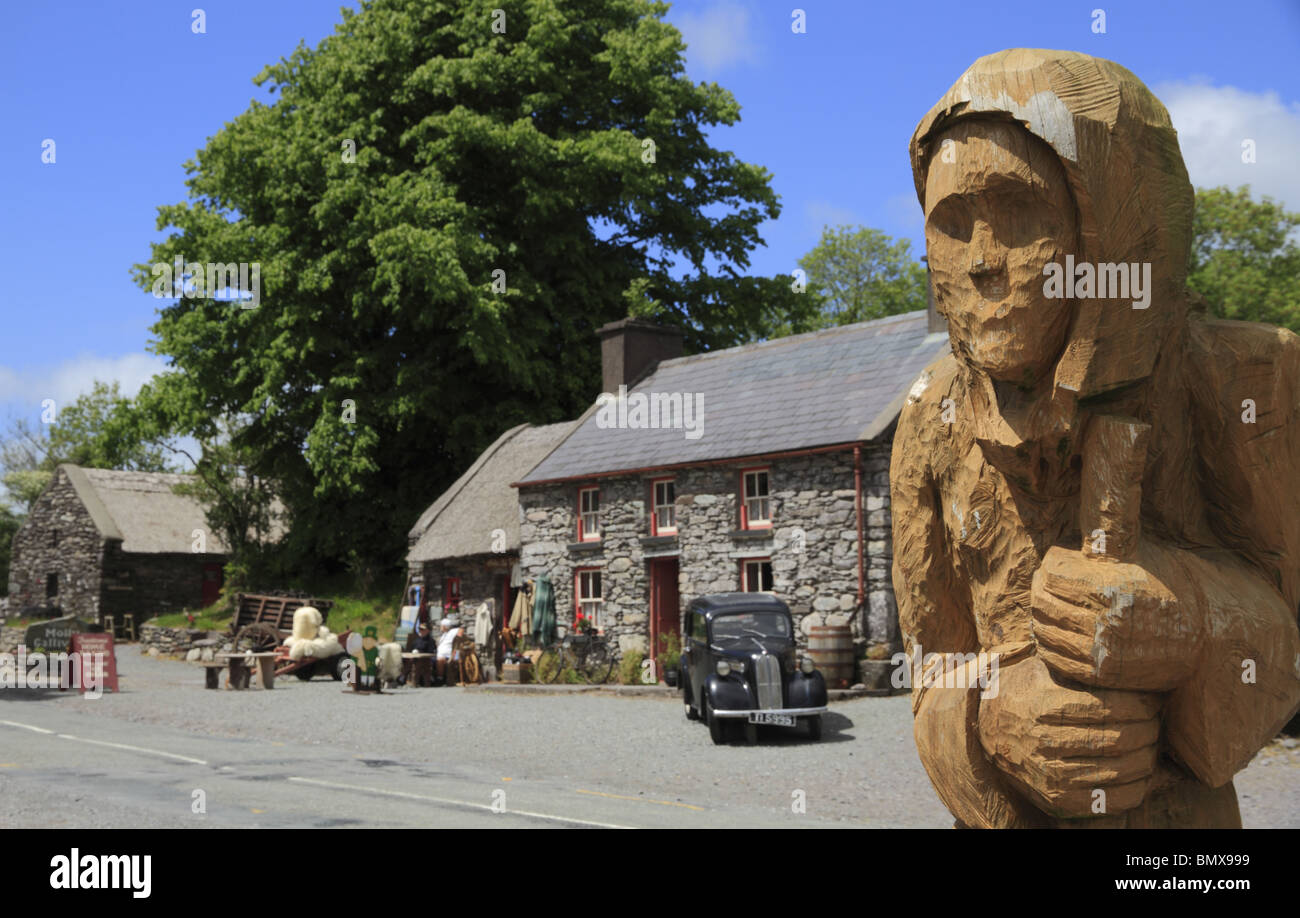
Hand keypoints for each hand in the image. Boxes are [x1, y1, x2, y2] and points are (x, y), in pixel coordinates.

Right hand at [978, 655, 1160, 817]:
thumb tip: (1128, 662)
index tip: (1152, 701)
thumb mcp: (1043, 667)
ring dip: (1146, 759)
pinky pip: (1108, 801)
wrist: (984, 727)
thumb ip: (1079, 666)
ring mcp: (1049, 774)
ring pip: (1119, 771)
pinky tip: (1141, 775)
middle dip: (1149, 731)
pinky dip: (1135, 789)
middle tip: (1155, 723)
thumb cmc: (1025, 689)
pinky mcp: (1055, 798)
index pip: (1110, 708)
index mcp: (1044, 705)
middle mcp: (1044, 741)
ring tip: (1150, 745)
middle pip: (1120, 740)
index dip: (1142, 706)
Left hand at [1031, 541, 1203, 691]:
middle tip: (1040, 584)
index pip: (1054, 576)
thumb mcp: (1143, 558)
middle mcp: (1105, 621)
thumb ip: (1106, 547)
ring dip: (1039, 617)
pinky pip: (1055, 659)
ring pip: (1045, 631)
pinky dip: (1046, 645)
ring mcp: (1103, 651)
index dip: (1047, 568)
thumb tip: (1072, 531)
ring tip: (1043, 607)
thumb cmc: (1172, 590)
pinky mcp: (1103, 674)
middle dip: (1038, 590)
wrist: (1206, 638)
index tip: (1050, 566)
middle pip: (1044, 603)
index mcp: (1113, 589)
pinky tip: (1049, 633)